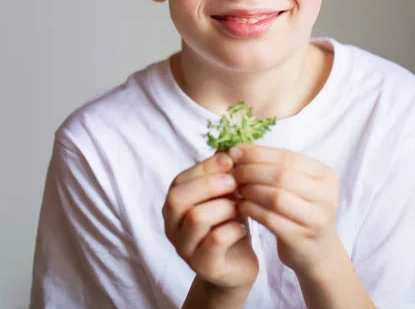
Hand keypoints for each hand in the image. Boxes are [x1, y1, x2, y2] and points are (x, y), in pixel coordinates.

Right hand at [162, 152, 258, 290]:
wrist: (236, 265)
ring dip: (223, 207)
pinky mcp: (204, 266)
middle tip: (234, 182)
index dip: (203, 168)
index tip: (228, 159)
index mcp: (173, 206)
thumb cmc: (227, 224)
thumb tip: (227, 148)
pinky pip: (215, 241)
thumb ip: (220, 174)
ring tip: (240, 207)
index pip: (179, 181)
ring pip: (196, 218)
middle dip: (208, 185)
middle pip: (177, 198)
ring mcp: (185, 249)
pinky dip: (233, 229)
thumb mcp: (222, 196)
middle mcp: (172, 227)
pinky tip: (243, 228)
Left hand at [229, 144, 339, 275]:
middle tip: (233, 172)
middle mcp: (326, 196)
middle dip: (251, 171)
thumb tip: (235, 149)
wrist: (316, 251)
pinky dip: (251, 208)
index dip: (257, 153)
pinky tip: (241, 205)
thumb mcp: (293, 183)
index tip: (234, 152)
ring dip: (250, 189)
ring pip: (276, 197)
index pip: (287, 156)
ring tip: (237, 188)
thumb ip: (271, 165)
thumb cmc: (298, 209)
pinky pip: (270, 218)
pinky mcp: (302, 239)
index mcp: (325, 175)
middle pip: (281, 175)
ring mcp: (316, 219)